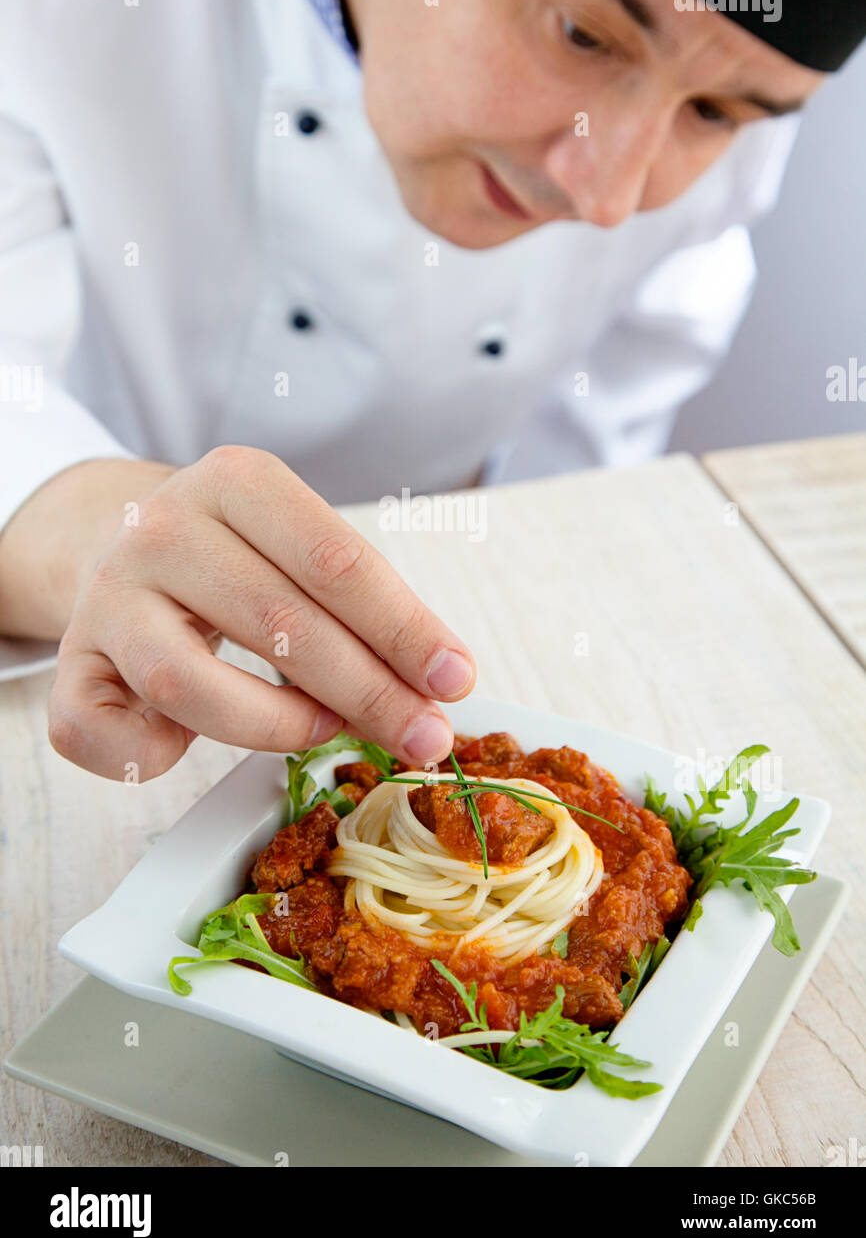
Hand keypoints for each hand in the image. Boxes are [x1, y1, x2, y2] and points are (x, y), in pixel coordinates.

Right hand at [46, 446, 475, 780]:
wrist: (119, 545)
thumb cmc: (237, 559)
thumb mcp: (301, 550)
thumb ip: (363, 608)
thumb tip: (437, 686)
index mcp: (236, 481)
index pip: (335, 561)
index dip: (403, 628)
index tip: (456, 681)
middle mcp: (162, 527)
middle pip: (280, 623)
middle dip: (370, 692)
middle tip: (426, 738)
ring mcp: (107, 595)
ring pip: (188, 684)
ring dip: (277, 724)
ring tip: (325, 729)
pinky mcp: (71, 662)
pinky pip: (102, 734)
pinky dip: (154, 757)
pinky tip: (190, 745)